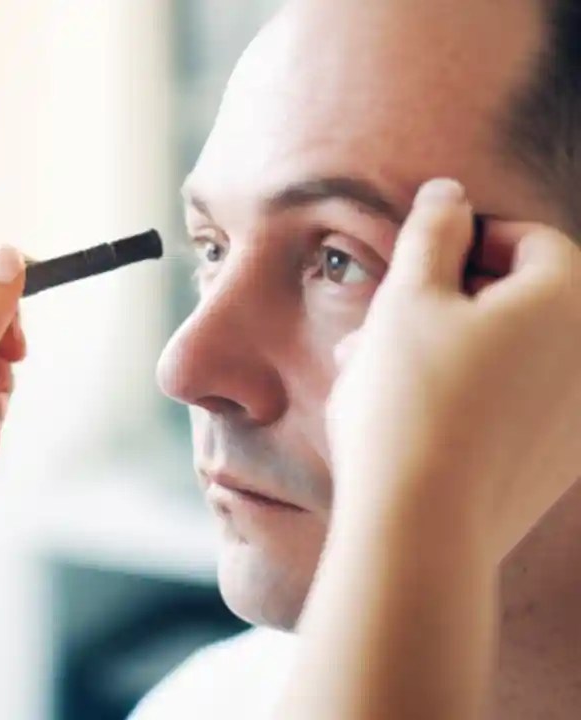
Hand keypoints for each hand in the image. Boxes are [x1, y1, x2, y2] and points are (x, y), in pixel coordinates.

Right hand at [328, 178, 580, 560]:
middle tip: (386, 322)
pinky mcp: (557, 464)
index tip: (416, 263)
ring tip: (378, 372)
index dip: (468, 239)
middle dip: (450, 302)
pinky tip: (408, 418)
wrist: (421, 526)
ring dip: (452, 349)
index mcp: (567, 299)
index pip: (531, 240)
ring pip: (512, 355)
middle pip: (523, 300)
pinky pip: (516, 406)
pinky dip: (471, 397)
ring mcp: (580, 416)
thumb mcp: (407, 300)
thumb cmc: (411, 401)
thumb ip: (431, 233)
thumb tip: (448, 192)